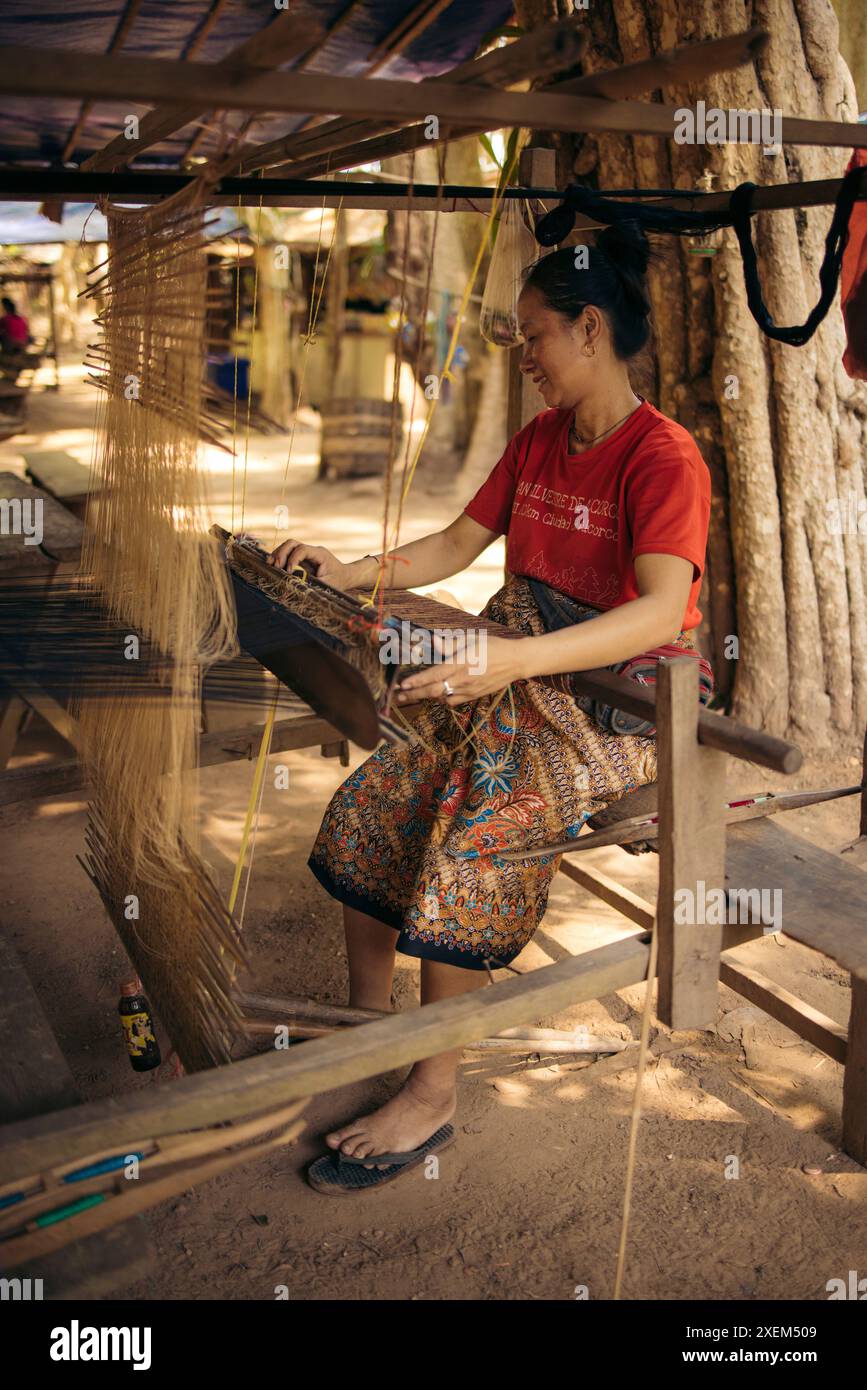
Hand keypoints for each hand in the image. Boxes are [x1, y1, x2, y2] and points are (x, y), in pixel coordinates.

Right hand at [268, 539, 352, 590]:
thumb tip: (299, 585)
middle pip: (292, 543)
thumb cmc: (339, 580)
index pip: (302, 549)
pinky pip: (288, 554)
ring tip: (270, 565)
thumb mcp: (330, 584)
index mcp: (319, 554)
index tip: (289, 571)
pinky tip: (273, 566)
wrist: (346, 576)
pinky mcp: (302, 559)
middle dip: (282, 553)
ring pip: (288, 547)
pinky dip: (280, 558)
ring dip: (278, 554)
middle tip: (275, 566)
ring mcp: (306, 554)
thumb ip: (315, 584)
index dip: (293, 559)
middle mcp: (312, 551)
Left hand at [394, 635, 528, 705]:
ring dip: (426, 697)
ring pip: (442, 697)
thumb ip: (450, 643)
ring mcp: (469, 689)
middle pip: (433, 690)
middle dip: (414, 694)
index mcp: (460, 663)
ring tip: (411, 695)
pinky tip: (437, 694)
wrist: (515, 661)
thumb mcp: (471, 639)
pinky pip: (454, 701)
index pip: (434, 675)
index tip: (402, 684)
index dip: (416, 681)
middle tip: (398, 696)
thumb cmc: (492, 646)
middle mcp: (463, 679)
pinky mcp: (474, 695)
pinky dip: (443, 699)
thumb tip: (433, 642)